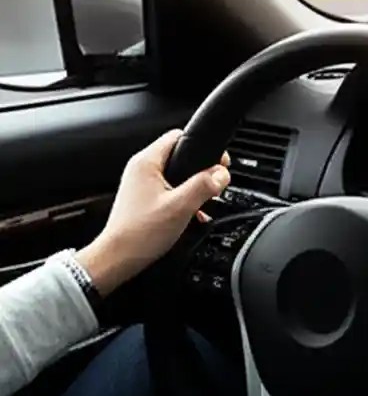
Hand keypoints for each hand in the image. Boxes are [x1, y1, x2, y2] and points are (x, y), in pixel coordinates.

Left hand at [75, 130, 230, 295]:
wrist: (118, 258)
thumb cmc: (140, 233)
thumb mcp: (180, 207)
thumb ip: (203, 186)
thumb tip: (221, 174)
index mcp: (146, 163)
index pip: (178, 137)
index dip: (203, 147)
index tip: (219, 163)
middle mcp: (141, 169)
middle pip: (180, 156)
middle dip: (201, 170)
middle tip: (214, 185)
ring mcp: (141, 184)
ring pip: (177, 175)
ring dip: (194, 187)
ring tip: (203, 202)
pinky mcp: (144, 198)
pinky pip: (171, 190)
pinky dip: (184, 198)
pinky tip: (192, 214)